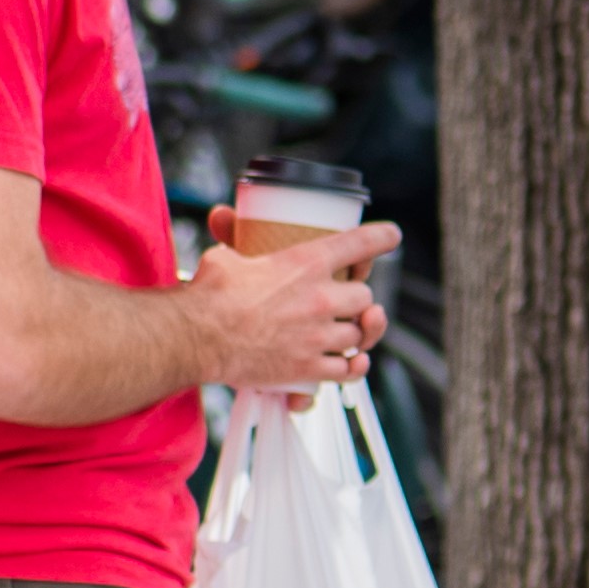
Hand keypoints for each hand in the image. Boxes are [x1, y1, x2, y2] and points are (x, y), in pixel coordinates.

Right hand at [186, 215, 399, 390]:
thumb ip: (234, 238)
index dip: (381, 238)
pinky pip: (348, 371)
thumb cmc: (209, 295)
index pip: (359, 244)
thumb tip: (222, 216)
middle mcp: (321, 298)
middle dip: (358, 300)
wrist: (197, 337)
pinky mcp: (309, 367)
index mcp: (307, 263)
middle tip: (345, 302)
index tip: (392, 235)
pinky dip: (354, 368)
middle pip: (364, 297)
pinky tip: (354, 362)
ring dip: (355, 334)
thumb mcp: (226, 256)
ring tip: (343, 332)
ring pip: (359, 334)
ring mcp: (319, 335)